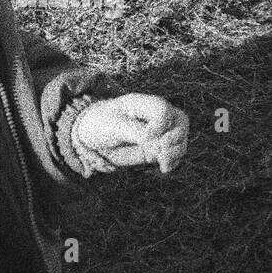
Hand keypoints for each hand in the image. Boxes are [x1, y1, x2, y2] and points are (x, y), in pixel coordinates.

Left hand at [73, 93, 188, 173]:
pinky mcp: (157, 147)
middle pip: (181, 121)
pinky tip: (165, 168)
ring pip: (180, 138)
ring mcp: (159, 131)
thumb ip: (136, 132)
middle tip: (162, 150)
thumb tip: (158, 144)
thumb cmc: (100, 125)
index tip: (145, 138)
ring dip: (176, 152)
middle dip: (175, 137)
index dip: (159, 125)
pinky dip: (173, 160)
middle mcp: (155, 115)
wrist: (91, 137)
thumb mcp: (114, 127)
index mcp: (142, 104)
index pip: (162, 109)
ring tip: (163, 164)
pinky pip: (174, 152)